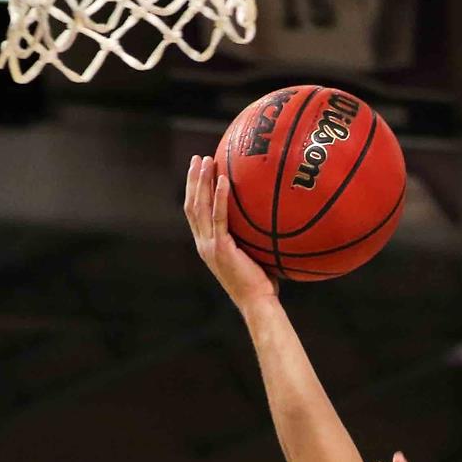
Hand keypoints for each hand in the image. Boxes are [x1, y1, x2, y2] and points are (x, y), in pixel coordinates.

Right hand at [183, 154, 276, 307]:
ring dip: (201, 182)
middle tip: (198, 159)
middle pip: (191, 205)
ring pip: (199, 207)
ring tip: (206, 161)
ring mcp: (209, 245)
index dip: (194, 191)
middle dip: (193, 180)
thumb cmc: (261, 283)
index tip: (198, 171)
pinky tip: (224, 179)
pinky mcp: (220, 248)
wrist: (258, 303)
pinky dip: (219, 196)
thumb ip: (252, 237)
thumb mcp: (253, 255)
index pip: (195, 213)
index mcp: (207, 245)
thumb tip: (269, 217)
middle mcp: (203, 244)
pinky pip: (219, 217)